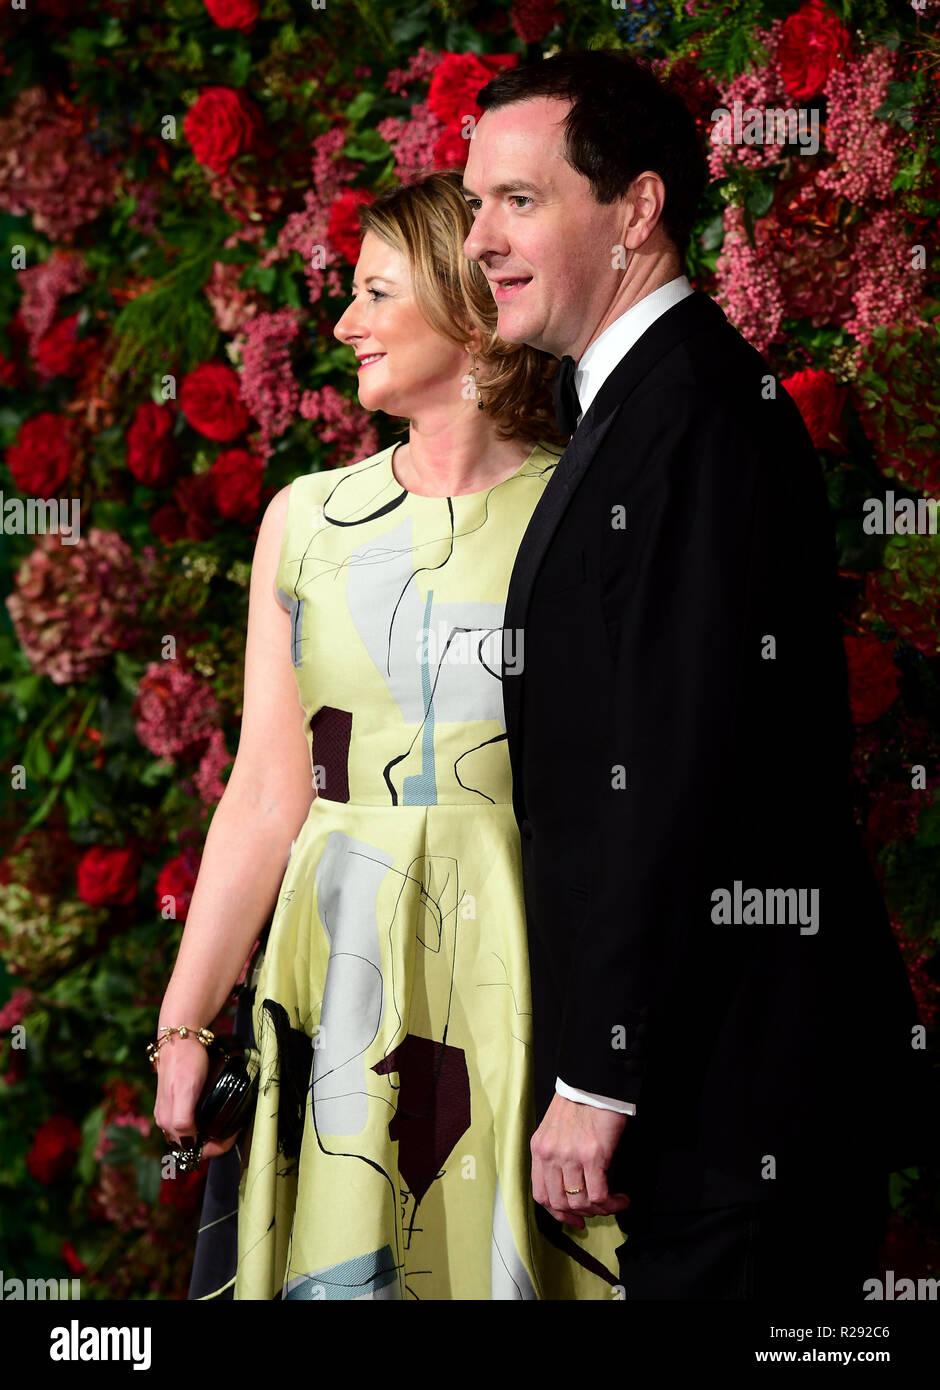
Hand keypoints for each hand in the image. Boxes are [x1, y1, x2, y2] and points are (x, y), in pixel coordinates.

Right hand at [152, 1036, 237, 1161]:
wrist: (180, 1037)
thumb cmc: (185, 1062)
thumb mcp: (185, 1093)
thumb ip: (182, 1121)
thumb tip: (188, 1144)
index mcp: (168, 1122)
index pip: (193, 1150)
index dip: (214, 1147)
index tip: (231, 1135)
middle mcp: (167, 1120)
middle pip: (193, 1143)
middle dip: (214, 1141)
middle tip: (234, 1129)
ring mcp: (171, 1109)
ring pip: (193, 1132)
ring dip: (210, 1132)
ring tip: (228, 1123)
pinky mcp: (177, 1099)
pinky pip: (191, 1119)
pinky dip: (205, 1120)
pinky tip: (215, 1112)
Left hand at [530, 1093, 630, 1228]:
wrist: (594, 1081)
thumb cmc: (579, 1101)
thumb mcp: (554, 1128)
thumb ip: (556, 1154)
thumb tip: (571, 1184)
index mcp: (539, 1149)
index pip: (541, 1195)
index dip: (558, 1214)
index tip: (574, 1219)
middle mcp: (550, 1155)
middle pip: (560, 1203)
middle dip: (582, 1214)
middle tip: (598, 1211)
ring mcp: (570, 1157)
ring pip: (580, 1202)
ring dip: (600, 1209)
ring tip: (614, 1201)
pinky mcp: (592, 1155)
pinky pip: (599, 1194)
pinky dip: (612, 1203)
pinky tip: (622, 1198)